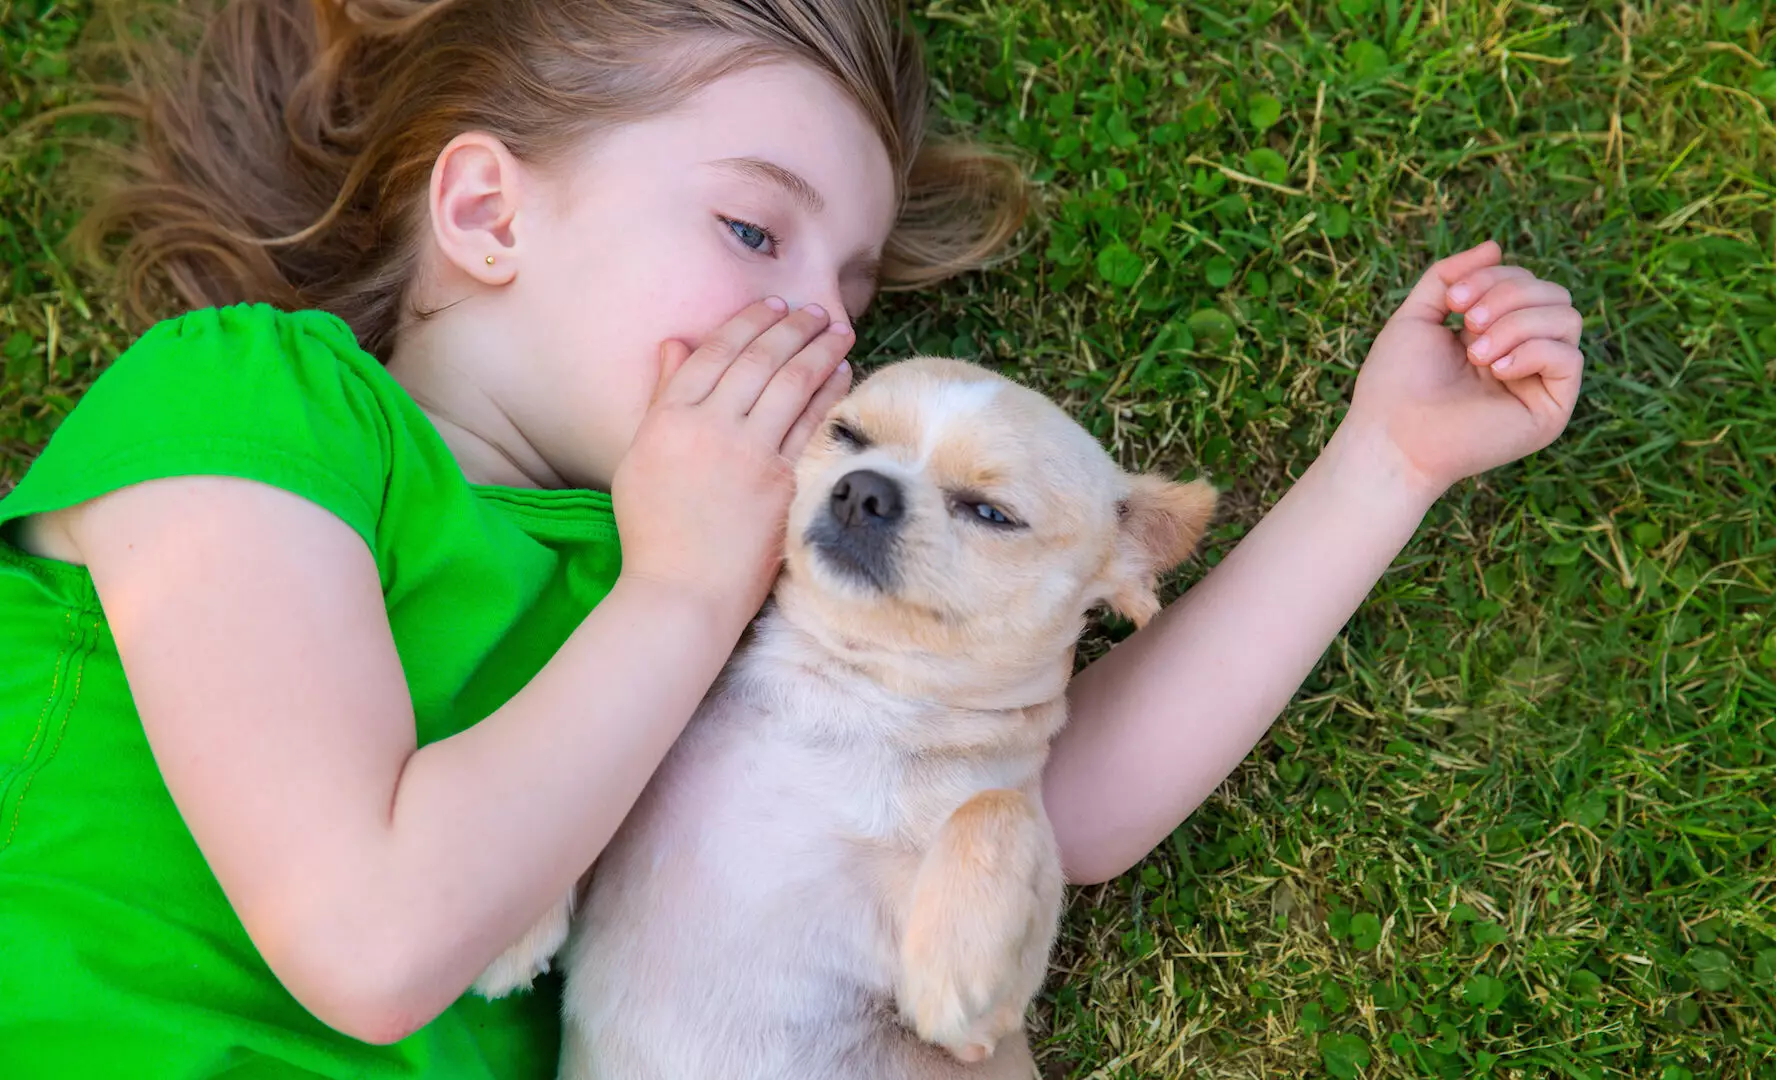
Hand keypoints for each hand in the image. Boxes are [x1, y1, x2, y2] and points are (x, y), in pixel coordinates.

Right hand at [611, 298, 853, 622]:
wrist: (682, 589)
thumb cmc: (655, 528)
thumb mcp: (641, 455)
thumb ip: (662, 396)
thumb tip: (677, 343)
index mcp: (670, 417)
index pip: (715, 352)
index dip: (748, 322)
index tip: (772, 306)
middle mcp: (710, 426)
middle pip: (759, 360)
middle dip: (792, 326)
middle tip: (815, 311)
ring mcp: (749, 453)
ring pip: (791, 383)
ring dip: (819, 349)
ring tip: (837, 330)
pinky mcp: (782, 481)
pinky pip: (812, 424)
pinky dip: (830, 392)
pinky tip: (843, 374)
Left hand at [1344, 240, 1583, 497]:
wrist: (1391, 437)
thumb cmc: (1396, 383)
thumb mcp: (1418, 316)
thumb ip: (1450, 277)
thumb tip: (1495, 246)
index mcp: (1495, 333)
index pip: (1526, 282)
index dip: (1495, 277)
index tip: (1455, 300)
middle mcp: (1522, 355)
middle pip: (1553, 294)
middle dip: (1510, 295)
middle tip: (1468, 324)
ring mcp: (1538, 382)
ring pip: (1567, 318)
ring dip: (1519, 323)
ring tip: (1477, 352)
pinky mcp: (1551, 410)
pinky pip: (1569, 357)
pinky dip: (1532, 351)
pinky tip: (1495, 370)